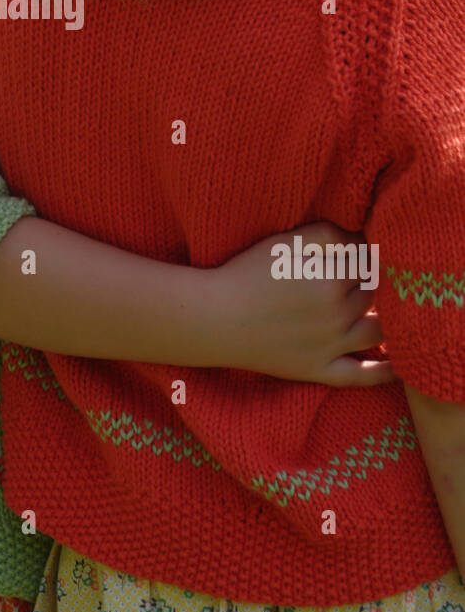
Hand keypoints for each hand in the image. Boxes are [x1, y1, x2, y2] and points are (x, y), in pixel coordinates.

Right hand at [213, 222, 393, 385]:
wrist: (214, 319)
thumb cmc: (246, 274)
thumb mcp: (285, 243)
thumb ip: (328, 235)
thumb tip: (361, 239)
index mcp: (330, 279)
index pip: (367, 261)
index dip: (363, 252)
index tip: (355, 250)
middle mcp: (338, 314)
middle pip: (373, 293)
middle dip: (371, 282)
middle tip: (360, 275)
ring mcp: (330, 346)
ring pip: (377, 330)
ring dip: (384, 317)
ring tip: (380, 307)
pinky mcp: (318, 370)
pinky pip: (361, 376)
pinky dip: (383, 372)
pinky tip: (398, 364)